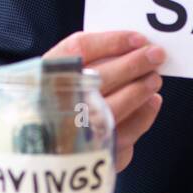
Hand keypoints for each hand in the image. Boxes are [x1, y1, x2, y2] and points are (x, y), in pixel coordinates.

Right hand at [45, 30, 164, 172]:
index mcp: (43, 75)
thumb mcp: (58, 74)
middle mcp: (55, 102)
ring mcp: (72, 131)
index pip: (79, 49)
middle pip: (99, 77)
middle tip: (156, 54)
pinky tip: (152, 101)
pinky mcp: (91, 153)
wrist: (36, 150)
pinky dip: (143, 116)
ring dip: (140, 90)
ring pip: (113, 108)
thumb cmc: (56, 100)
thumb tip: (133, 48)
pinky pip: (123, 135)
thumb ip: (89, 59)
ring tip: (154, 78)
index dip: (113, 41)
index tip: (139, 38)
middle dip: (134, 64)